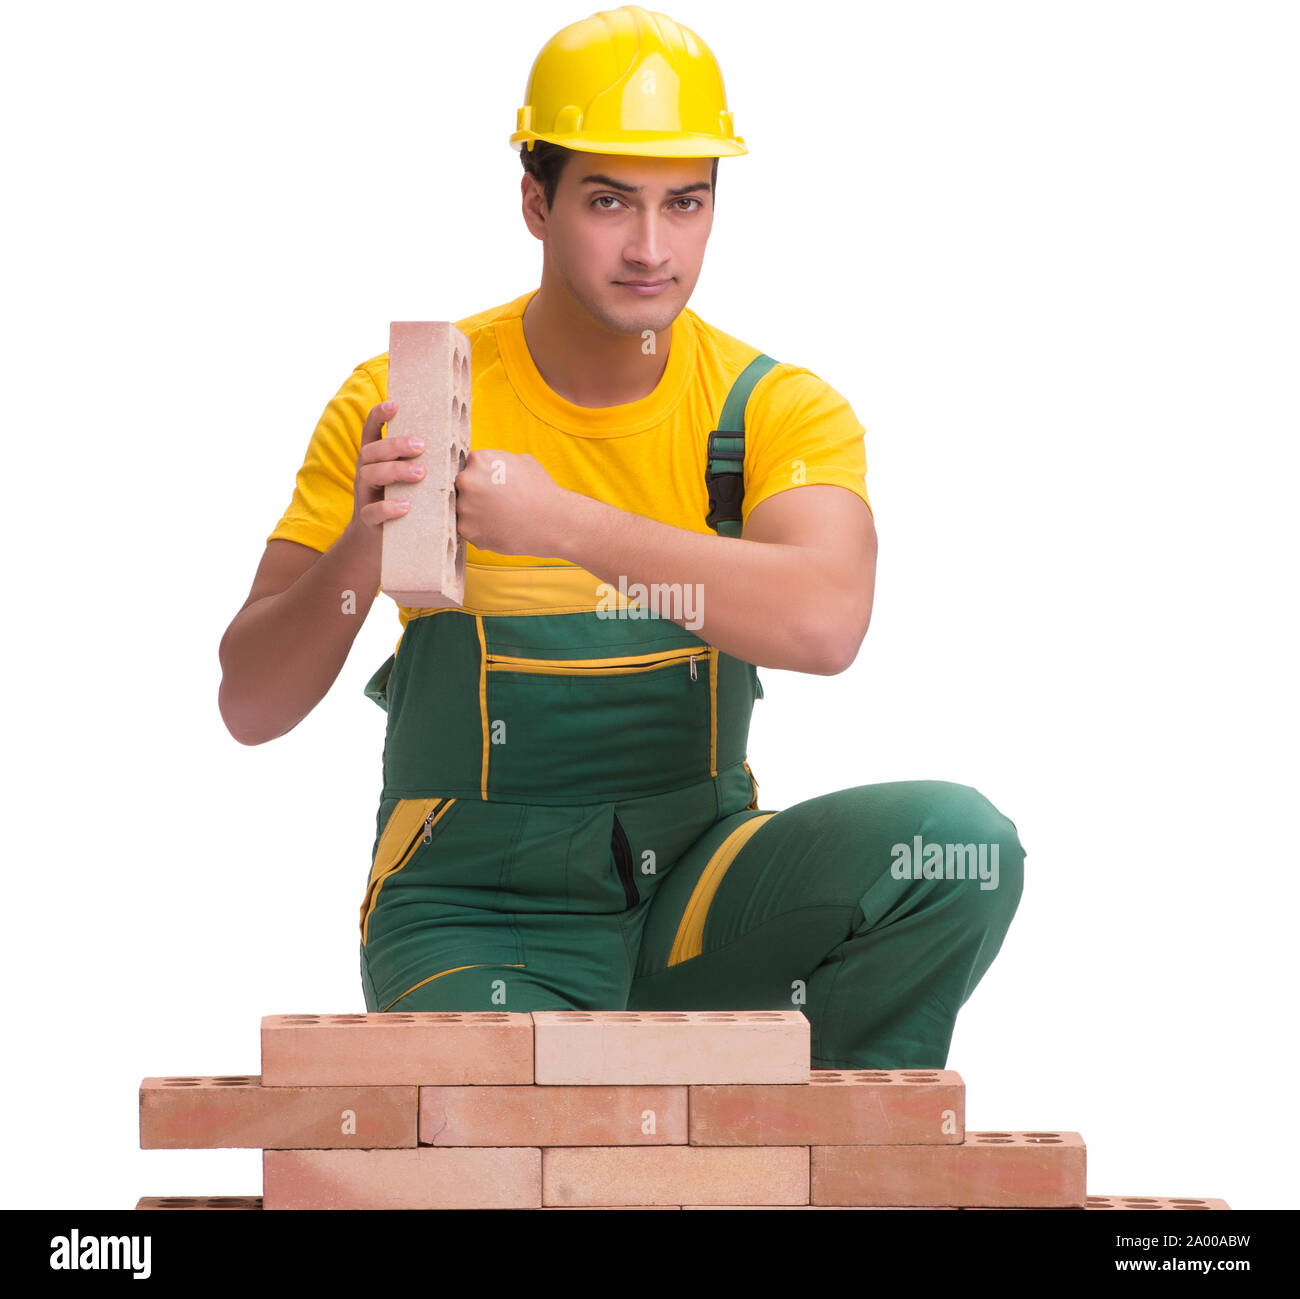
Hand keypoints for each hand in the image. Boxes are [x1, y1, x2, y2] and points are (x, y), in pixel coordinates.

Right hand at [347, 400, 426, 538]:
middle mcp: (366, 471)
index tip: (394, 404)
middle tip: (421, 446)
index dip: (379, 415)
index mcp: (376, 458)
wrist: (379, 541)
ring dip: (396, 471)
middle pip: (371, 451)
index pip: (371, 430)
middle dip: (396, 445)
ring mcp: (364, 494)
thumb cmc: (404, 501)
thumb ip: (425, 463)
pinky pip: (372, 511)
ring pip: (370, 475)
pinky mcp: (367, 518)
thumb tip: (462, 449)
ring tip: (421, 474)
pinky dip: (388, 508)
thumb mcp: (411, 480)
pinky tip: (406, 507)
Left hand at [453, 448, 567, 557]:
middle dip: (477, 494)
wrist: (553, 522)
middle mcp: (467, 481)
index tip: (495, 486)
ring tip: (501, 517)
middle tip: (497, 503)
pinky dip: (481, 530)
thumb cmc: (541, 491)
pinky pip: (469, 528)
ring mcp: (465, 508)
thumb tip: (485, 465)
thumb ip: (497, 461)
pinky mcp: (467, 531)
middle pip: (463, 487)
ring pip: (463, 509)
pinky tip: (500, 527)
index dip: (483, 477)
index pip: (470, 466)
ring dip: (477, 513)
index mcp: (479, 460)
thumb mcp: (522, 461)